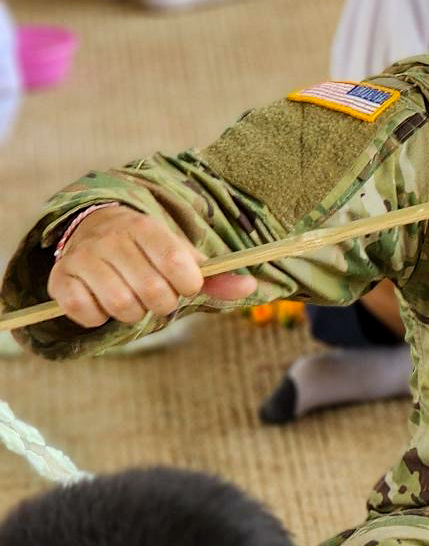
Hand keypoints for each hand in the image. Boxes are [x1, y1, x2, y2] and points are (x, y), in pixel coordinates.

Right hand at [48, 207, 256, 327]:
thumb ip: (214, 277)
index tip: (185, 285)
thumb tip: (250, 287)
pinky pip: (85, 312)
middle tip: (157, 296)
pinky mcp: (61, 278)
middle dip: (162, 304)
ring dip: (133, 314)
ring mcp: (83, 257)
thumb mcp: (181, 257)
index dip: (188, 285)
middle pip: (152, 292)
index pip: (177, 264)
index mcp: (146, 227)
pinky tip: (102, 304)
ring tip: (132, 301)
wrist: (94, 230)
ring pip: (121, 305)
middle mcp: (111, 238)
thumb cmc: (147, 252)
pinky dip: (98, 318)